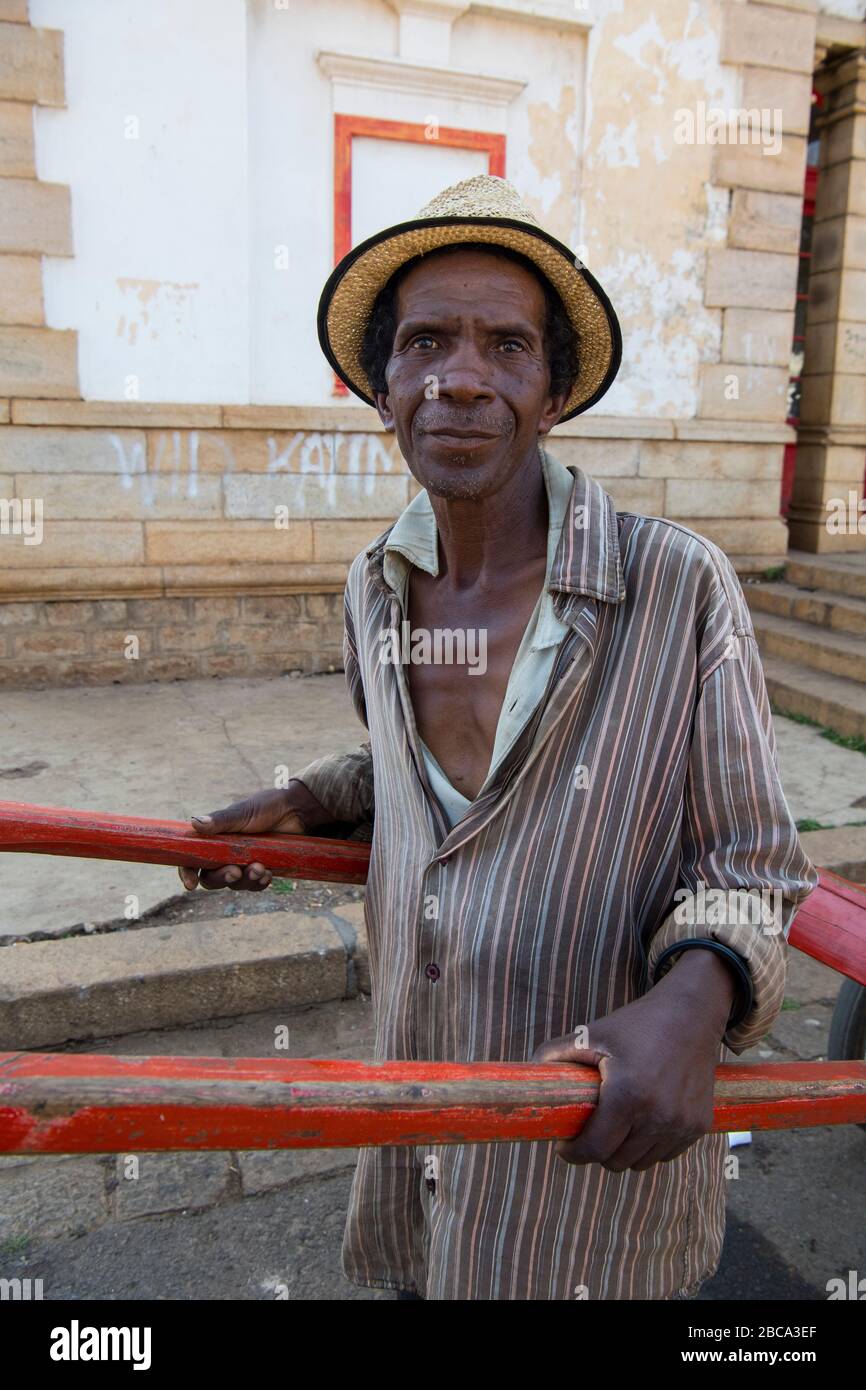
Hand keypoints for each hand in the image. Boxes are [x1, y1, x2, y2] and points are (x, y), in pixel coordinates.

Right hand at [177, 782, 326, 891]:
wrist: (295, 811)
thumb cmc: (264, 807)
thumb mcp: (241, 813)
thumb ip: (220, 821)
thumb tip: (195, 823)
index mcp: (212, 840)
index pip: (192, 860)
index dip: (187, 873)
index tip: (191, 885)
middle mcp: (223, 854)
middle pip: (211, 878)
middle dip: (221, 879)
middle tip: (235, 872)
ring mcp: (242, 863)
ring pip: (234, 884)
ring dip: (245, 880)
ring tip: (260, 868)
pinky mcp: (259, 870)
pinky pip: (254, 885)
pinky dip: (259, 882)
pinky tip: (268, 874)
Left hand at [531, 950, 734, 1171]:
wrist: (691, 1016)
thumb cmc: (637, 1024)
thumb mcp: (592, 1034)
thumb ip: (556, 1053)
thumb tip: (528, 1073)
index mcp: (628, 1095)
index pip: (595, 1148)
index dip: (573, 1153)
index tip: (564, 1146)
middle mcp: (658, 1115)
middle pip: (615, 1161)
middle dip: (597, 1151)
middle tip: (589, 1131)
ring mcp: (682, 1124)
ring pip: (640, 1162)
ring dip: (623, 1150)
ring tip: (615, 1125)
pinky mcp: (699, 1126)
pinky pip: (665, 1154)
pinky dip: (649, 1146)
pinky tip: (642, 1122)